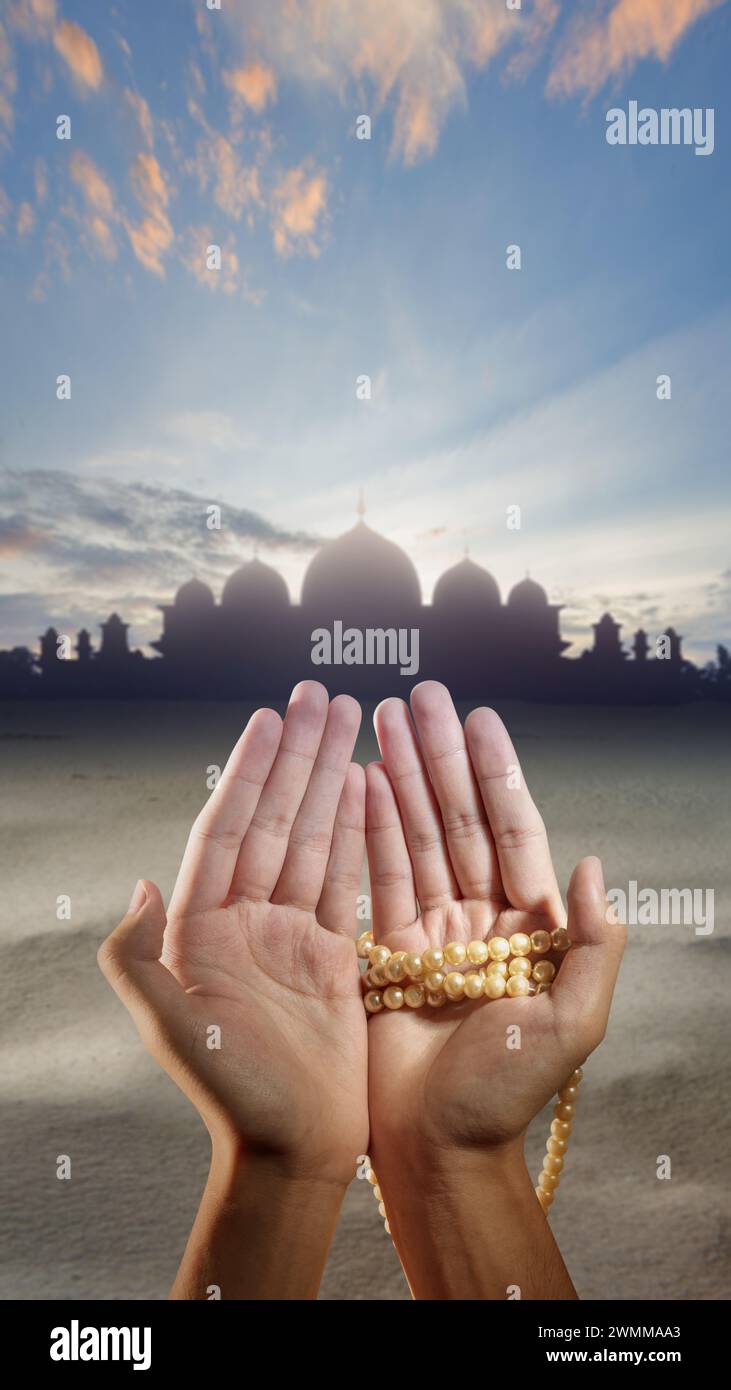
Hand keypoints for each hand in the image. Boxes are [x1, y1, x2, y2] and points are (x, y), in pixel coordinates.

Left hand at [98, 682, 367, 1186]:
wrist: (292, 1149)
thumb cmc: (232, 1096)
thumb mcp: (174, 1029)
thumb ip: (139, 959)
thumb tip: (140, 885)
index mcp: (202, 927)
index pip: (227, 829)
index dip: (248, 771)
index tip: (268, 717)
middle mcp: (245, 918)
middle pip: (274, 818)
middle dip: (297, 755)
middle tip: (322, 695)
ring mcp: (291, 932)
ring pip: (313, 837)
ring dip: (329, 778)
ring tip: (351, 721)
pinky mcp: (334, 951)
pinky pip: (346, 876)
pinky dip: (357, 829)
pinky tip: (366, 785)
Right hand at [365, 681, 625, 1163]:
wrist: (436, 1148)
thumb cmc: (506, 1094)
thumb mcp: (571, 1024)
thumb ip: (593, 946)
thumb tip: (593, 868)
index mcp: (529, 928)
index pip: (512, 831)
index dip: (495, 773)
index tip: (477, 716)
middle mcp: (479, 918)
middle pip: (457, 819)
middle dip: (437, 756)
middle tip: (417, 696)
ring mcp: (429, 931)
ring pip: (413, 837)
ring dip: (398, 777)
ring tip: (378, 719)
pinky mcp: (385, 950)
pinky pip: (375, 877)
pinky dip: (364, 828)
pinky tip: (355, 782)